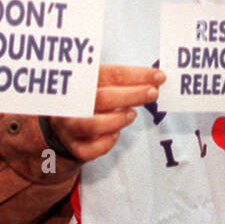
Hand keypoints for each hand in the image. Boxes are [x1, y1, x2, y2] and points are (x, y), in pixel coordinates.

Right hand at [46, 64, 163, 161]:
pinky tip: (116, 132)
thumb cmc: (90, 102)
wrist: (65, 128)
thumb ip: (124, 82)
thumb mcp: (101, 85)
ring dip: (118, 119)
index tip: (159, 76)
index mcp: (81, 81)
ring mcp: (70, 126)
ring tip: (132, 114)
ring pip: (93, 124)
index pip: (110, 74)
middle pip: (102, 98)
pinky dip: (109, 141)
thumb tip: (155, 79)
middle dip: (132, 95)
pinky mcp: (74, 147)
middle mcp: (73, 103)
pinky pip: (93, 148)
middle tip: (153, 93)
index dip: (136, 74)